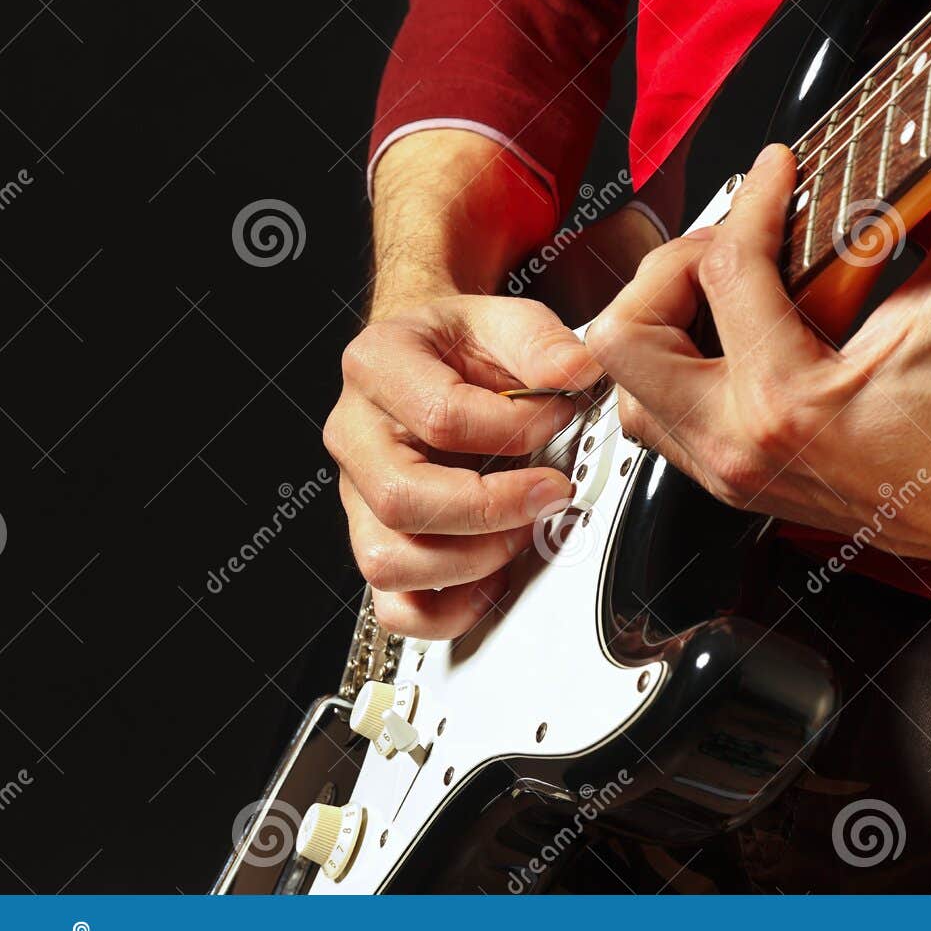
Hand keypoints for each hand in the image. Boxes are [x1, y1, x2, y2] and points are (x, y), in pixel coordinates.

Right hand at [332, 129, 601, 637]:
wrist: (435, 365)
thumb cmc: (464, 349)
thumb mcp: (505, 321)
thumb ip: (543, 342)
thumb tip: (576, 372)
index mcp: (377, 366)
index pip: (440, 416)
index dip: (513, 428)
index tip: (558, 419)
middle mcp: (355, 436)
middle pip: (402, 498)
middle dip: (493, 508)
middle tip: (553, 493)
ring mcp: (358, 497)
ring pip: (389, 561)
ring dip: (473, 560)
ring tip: (525, 531)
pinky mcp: (376, 543)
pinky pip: (393, 607)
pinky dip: (450, 609)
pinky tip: (496, 579)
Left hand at [587, 93, 930, 574]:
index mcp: (790, 399)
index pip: (725, 269)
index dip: (753, 198)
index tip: (778, 168)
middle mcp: (742, 443)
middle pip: (626, 338)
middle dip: (665, 273)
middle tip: (725, 246)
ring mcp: (729, 472)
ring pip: (627, 389)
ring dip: (657, 329)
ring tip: (715, 292)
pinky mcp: (732, 482)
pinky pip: (658, 421)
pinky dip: (673, 372)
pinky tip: (725, 339)